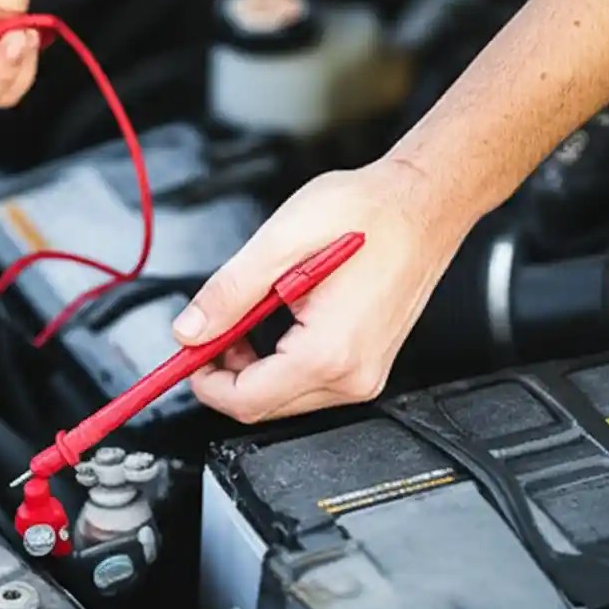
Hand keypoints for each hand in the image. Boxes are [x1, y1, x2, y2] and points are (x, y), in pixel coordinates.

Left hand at [172, 159, 478, 422]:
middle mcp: (352, 375)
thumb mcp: (279, 242)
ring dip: (252, 366)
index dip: (204, 382)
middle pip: (264, 406)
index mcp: (328, 353)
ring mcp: (364, 374)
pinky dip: (280, 359)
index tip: (187, 354)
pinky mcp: (367, 364)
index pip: (246, 401)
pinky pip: (309, 380)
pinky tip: (275, 320)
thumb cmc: (368, 213)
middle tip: (213, 328)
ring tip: (248, 314)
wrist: (422, 203)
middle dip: (227, 373)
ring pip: (285, 396)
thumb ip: (228, 293)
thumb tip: (189, 331)